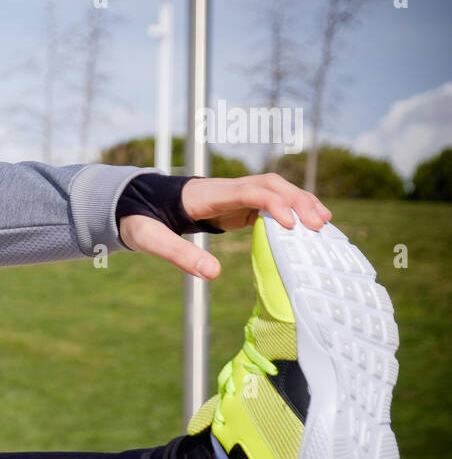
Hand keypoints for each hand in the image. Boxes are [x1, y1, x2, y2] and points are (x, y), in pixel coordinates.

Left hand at [118, 172, 332, 280]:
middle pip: (270, 184)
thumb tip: (213, 274)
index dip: (273, 205)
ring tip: (323, 224)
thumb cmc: (142, 219)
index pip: (250, 191)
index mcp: (207, 195)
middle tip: (319, 226)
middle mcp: (225, 189)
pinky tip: (305, 230)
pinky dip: (290, 212)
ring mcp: (232, 195)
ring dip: (300, 202)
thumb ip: (179, 255)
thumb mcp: (151, 239)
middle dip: (297, 200)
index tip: (292, 226)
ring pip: (274, 189)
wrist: (135, 203)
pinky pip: (268, 204)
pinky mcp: (235, 205)